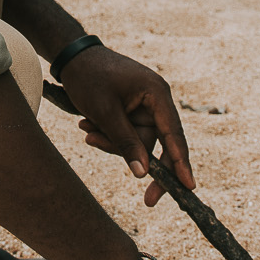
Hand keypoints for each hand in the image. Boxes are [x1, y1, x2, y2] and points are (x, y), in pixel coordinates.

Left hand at [58, 47, 193, 205]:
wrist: (70, 57)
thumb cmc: (89, 77)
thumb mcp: (105, 112)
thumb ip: (125, 142)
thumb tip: (144, 173)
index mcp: (157, 94)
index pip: (174, 135)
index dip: (182, 162)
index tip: (189, 187)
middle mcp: (156, 101)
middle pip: (156, 144)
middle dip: (137, 159)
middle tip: (148, 201)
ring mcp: (144, 107)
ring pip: (137, 143)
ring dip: (112, 144)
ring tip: (86, 130)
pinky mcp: (130, 112)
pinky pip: (125, 136)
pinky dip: (108, 136)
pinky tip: (87, 125)